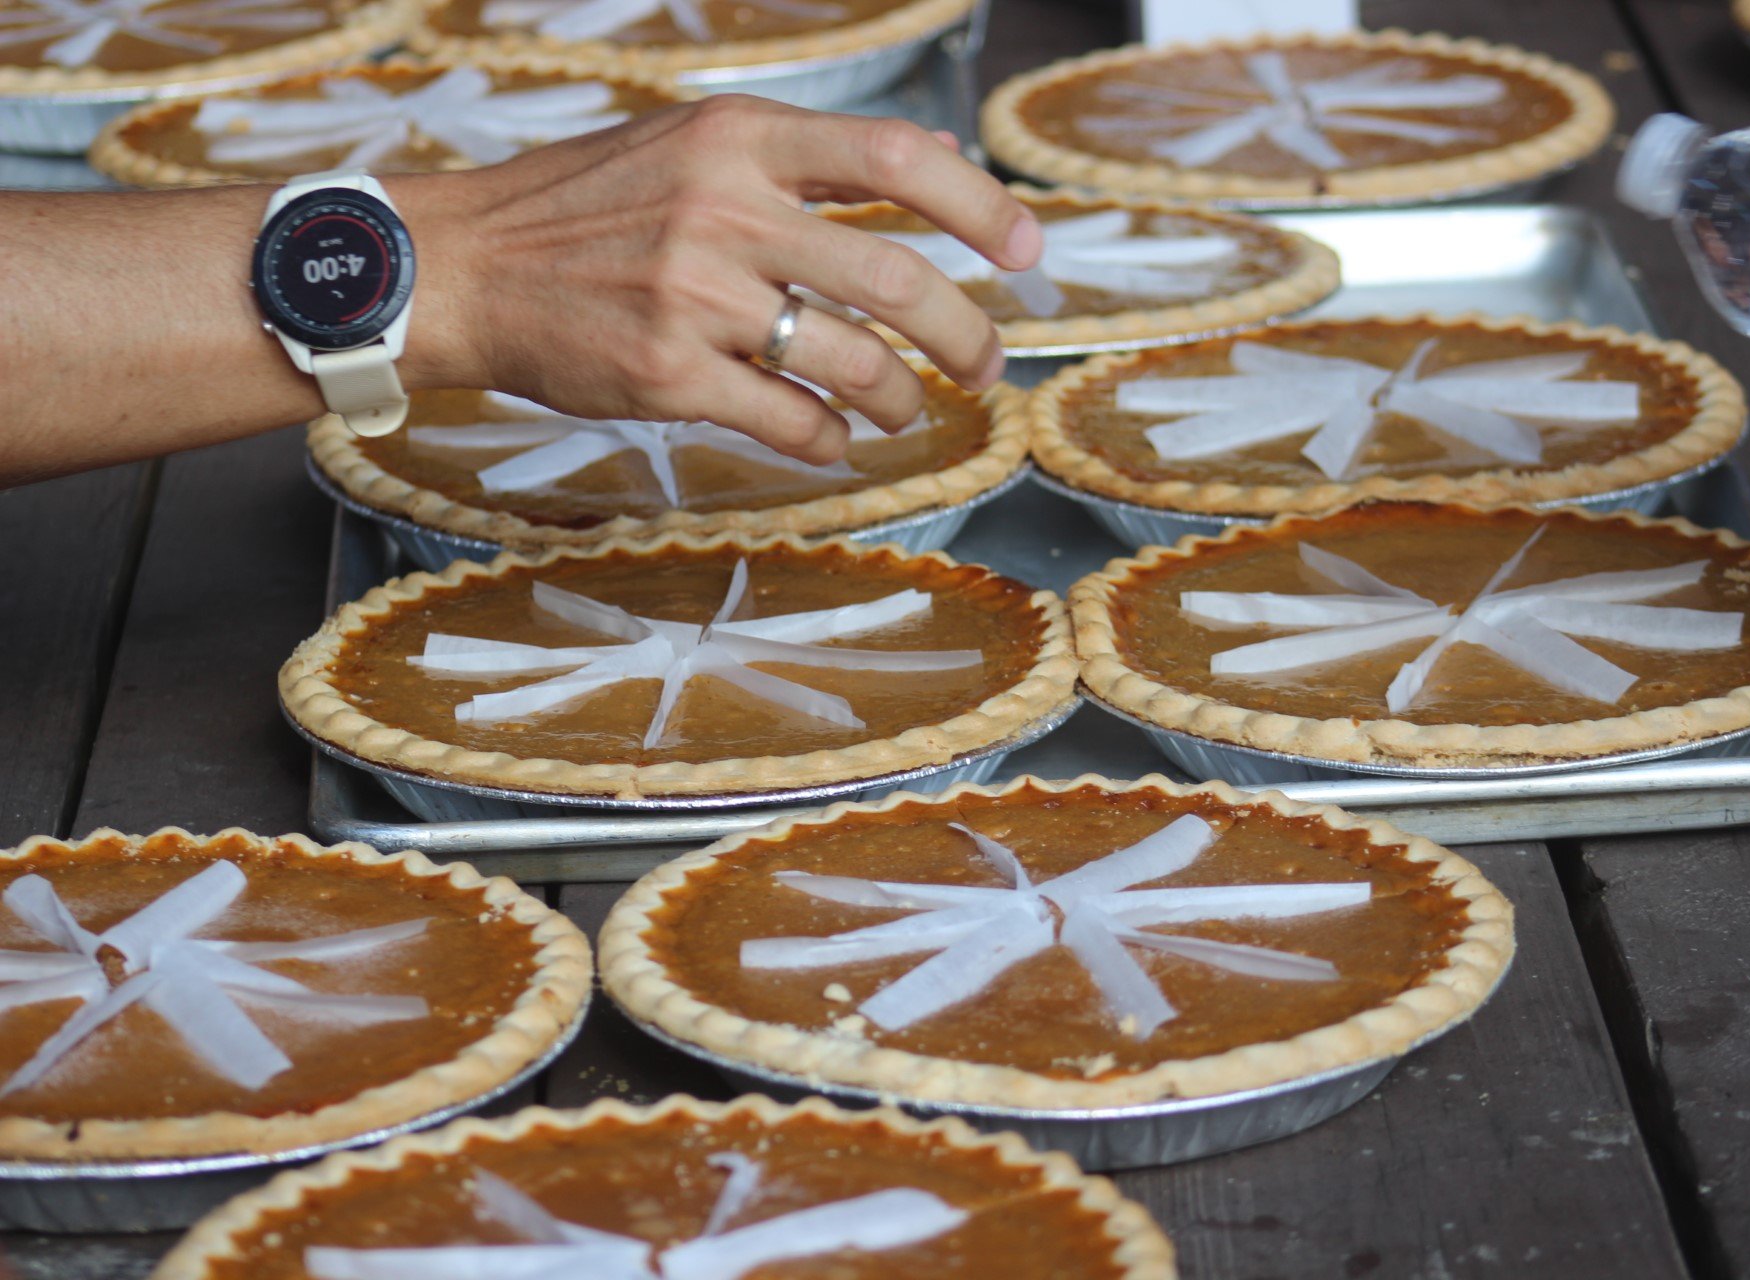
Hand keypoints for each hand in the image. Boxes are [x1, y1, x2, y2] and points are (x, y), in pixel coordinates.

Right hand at [401, 95, 1041, 463]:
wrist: (466, 269)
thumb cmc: (585, 210)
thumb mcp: (686, 146)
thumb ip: (787, 166)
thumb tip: (917, 192)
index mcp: (740, 137)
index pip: (896, 158)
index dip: (980, 206)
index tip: (1027, 249)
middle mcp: (725, 208)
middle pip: (897, 277)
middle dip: (965, 333)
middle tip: (987, 364)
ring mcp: (696, 296)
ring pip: (854, 360)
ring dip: (903, 398)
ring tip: (907, 410)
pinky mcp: (668, 376)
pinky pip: (791, 421)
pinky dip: (832, 440)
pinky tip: (835, 441)